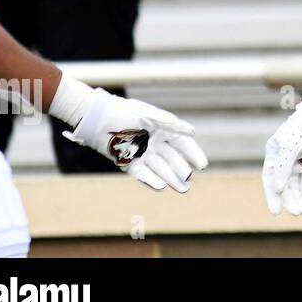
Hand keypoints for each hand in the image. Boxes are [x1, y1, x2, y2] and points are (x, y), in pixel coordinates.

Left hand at [63, 88, 208, 192]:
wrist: (99, 118)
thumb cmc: (126, 112)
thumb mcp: (150, 116)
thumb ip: (171, 124)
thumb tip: (192, 132)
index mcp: (163, 131)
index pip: (182, 145)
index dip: (193, 154)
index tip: (202, 165)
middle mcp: (154, 144)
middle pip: (172, 160)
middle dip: (182, 171)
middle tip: (189, 181)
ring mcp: (142, 154)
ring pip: (160, 169)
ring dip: (170, 178)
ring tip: (182, 189)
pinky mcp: (127, 162)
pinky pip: (142, 173)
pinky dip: (151, 180)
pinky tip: (160, 187)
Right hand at [262, 100, 301, 215]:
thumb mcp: (293, 147)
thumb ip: (283, 168)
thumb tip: (277, 189)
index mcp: (274, 152)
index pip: (269, 178)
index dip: (272, 196)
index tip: (276, 211)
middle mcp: (282, 159)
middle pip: (283, 185)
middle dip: (289, 200)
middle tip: (297, 213)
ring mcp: (295, 161)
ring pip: (294, 185)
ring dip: (298, 198)